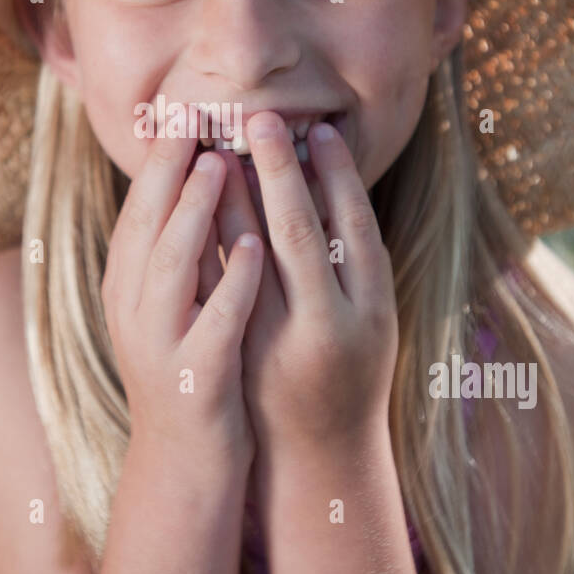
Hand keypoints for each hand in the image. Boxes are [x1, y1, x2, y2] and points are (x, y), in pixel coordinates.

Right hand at [101, 119, 263, 472]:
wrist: (184, 463)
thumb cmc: (189, 369)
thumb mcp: (171, 307)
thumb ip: (176, 252)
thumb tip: (193, 185)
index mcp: (128, 289)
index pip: (137, 211)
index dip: (157, 160)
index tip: (180, 109)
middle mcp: (133, 311)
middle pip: (145, 226)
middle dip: (169, 169)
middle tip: (195, 117)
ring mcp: (160, 346)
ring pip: (171, 267)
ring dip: (195, 212)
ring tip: (221, 164)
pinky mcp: (195, 379)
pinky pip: (214, 322)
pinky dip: (231, 282)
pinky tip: (255, 246)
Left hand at [211, 113, 398, 452]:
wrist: (317, 455)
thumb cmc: (350, 372)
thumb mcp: (371, 319)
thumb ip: (355, 260)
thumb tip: (327, 180)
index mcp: (373, 311)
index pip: (357, 227)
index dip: (339, 176)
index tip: (318, 130)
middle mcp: (329, 326)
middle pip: (303, 234)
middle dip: (281, 172)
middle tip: (262, 117)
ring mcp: (279, 343)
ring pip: (254, 258)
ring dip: (236, 200)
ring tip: (222, 149)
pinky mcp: (240, 355)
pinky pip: (221, 287)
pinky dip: (211, 242)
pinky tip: (199, 204)